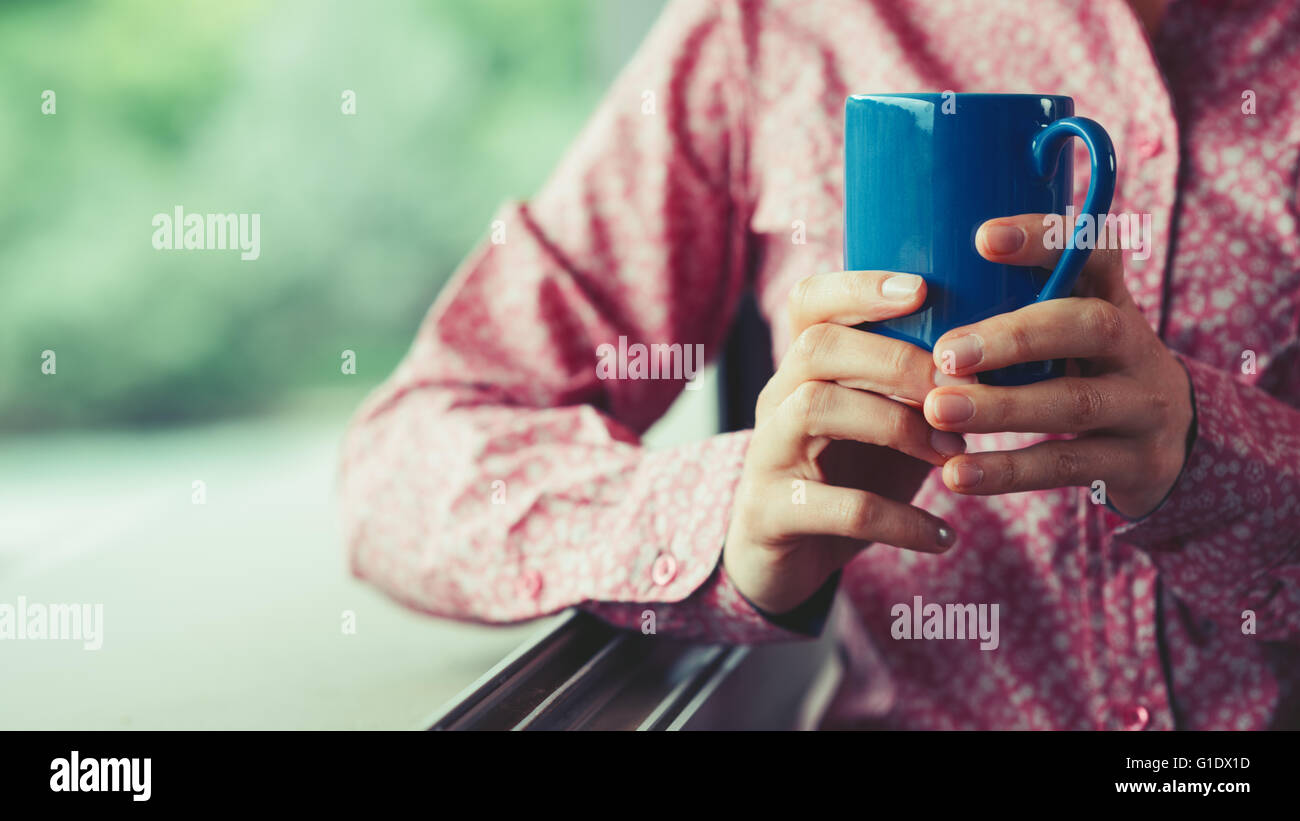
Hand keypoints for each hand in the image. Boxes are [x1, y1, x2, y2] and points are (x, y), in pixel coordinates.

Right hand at [723, 270, 964, 613]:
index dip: (859, 287)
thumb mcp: (883, 423)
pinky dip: (900, 520)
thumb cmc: (848, 479)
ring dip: (896, 425)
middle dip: (895, 359)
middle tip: (958, 387)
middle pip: (817, 347)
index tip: (921, 290)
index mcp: (803, 370)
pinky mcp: (772, 514)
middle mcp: (776, 401)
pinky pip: (840, 507)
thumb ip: (918, 387)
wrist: (784, 561)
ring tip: (952, 455)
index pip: (809, 301)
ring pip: (815, 408)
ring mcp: (767, 455)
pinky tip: (941, 535)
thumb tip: (1003, 352)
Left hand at [924, 215, 1193, 518]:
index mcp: (1111, 297)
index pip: (1093, 251)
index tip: (984, 238)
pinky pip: (1066, 465)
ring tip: (939, 410)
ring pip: (1075, 402)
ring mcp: (1143, 406)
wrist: (1166, 445)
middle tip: (946, 353)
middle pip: (1088, 327)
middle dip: (1014, 338)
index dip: (1046, 239)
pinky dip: (1008, 471)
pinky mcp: (1137, 463)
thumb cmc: (1081, 371)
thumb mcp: (1065, 329)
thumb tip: (906, 284)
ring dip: (1002, 408)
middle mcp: (1136, 345)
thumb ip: (1013, 304)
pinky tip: (956, 474)